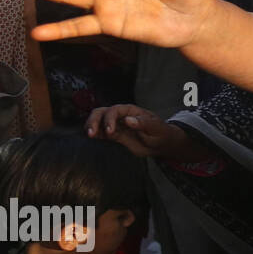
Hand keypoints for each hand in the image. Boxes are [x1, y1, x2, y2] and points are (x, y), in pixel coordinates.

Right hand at [85, 104, 203, 159]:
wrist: (161, 143)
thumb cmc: (160, 132)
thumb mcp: (155, 128)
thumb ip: (143, 123)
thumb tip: (128, 120)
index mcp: (131, 111)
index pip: (115, 110)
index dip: (109, 120)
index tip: (110, 132)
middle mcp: (121, 116)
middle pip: (102, 112)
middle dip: (94, 120)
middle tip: (92, 133)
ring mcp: (117, 125)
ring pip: (99, 120)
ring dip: (92, 126)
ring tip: (90, 135)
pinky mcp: (115, 134)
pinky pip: (102, 132)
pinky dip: (96, 133)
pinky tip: (93, 137)